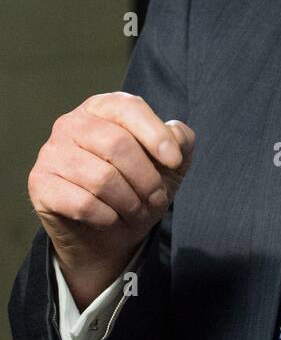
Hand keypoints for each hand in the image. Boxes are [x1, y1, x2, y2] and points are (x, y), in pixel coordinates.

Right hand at [28, 91, 194, 306]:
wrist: (107, 233)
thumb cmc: (138, 187)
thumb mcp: (169, 164)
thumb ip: (180, 141)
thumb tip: (176, 134)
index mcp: (102, 107)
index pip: (129, 108)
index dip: (156, 135)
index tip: (175, 162)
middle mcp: (72, 123)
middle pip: (117, 144)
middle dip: (146, 178)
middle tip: (156, 198)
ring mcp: (51, 152)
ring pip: (101, 178)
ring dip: (129, 202)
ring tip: (136, 210)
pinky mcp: (40, 184)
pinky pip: (82, 203)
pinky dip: (107, 216)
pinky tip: (111, 217)